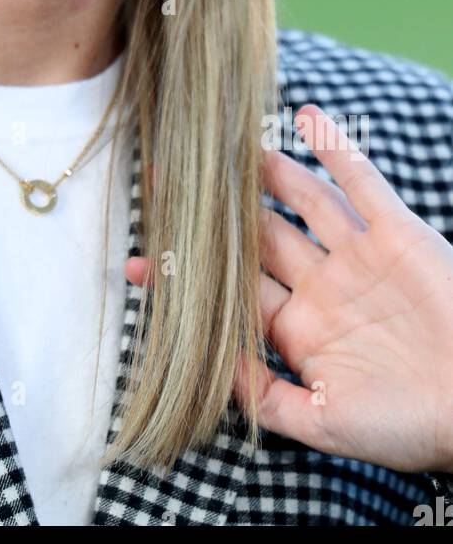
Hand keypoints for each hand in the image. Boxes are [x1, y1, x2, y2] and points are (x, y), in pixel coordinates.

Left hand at [125, 104, 452, 473]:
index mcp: (298, 330)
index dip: (188, 278)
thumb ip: (262, 395)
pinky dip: (335, 148)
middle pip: (257, 238)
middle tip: (162, 182)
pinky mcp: (398, 235)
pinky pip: (361, 182)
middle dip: (212, 217)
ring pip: (301, 200)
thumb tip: (206, 366)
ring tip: (224, 143)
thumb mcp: (321, 421)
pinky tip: (304, 116)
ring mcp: (358, 257)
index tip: (137, 263)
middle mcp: (322, 286)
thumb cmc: (406, 426)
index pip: (230, 293)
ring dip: (265, 171)